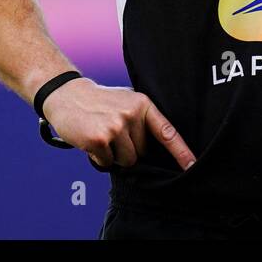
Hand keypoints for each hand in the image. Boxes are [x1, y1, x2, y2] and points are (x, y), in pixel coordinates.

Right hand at [41, 78, 196, 171]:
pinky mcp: (100, 138)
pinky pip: (108, 163)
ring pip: (127, 161)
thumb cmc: (101, 103)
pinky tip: (91, 141)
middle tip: (112, 132)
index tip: (193, 166)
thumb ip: (142, 121)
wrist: (67, 95)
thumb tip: (154, 151)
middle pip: (142, 152)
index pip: (167, 132)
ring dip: (114, 156)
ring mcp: (116, 126)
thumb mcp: (126, 102)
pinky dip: (99, 159)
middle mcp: (132, 114)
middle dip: (128, 149)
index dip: (182, 152)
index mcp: (143, 104)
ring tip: (102, 136)